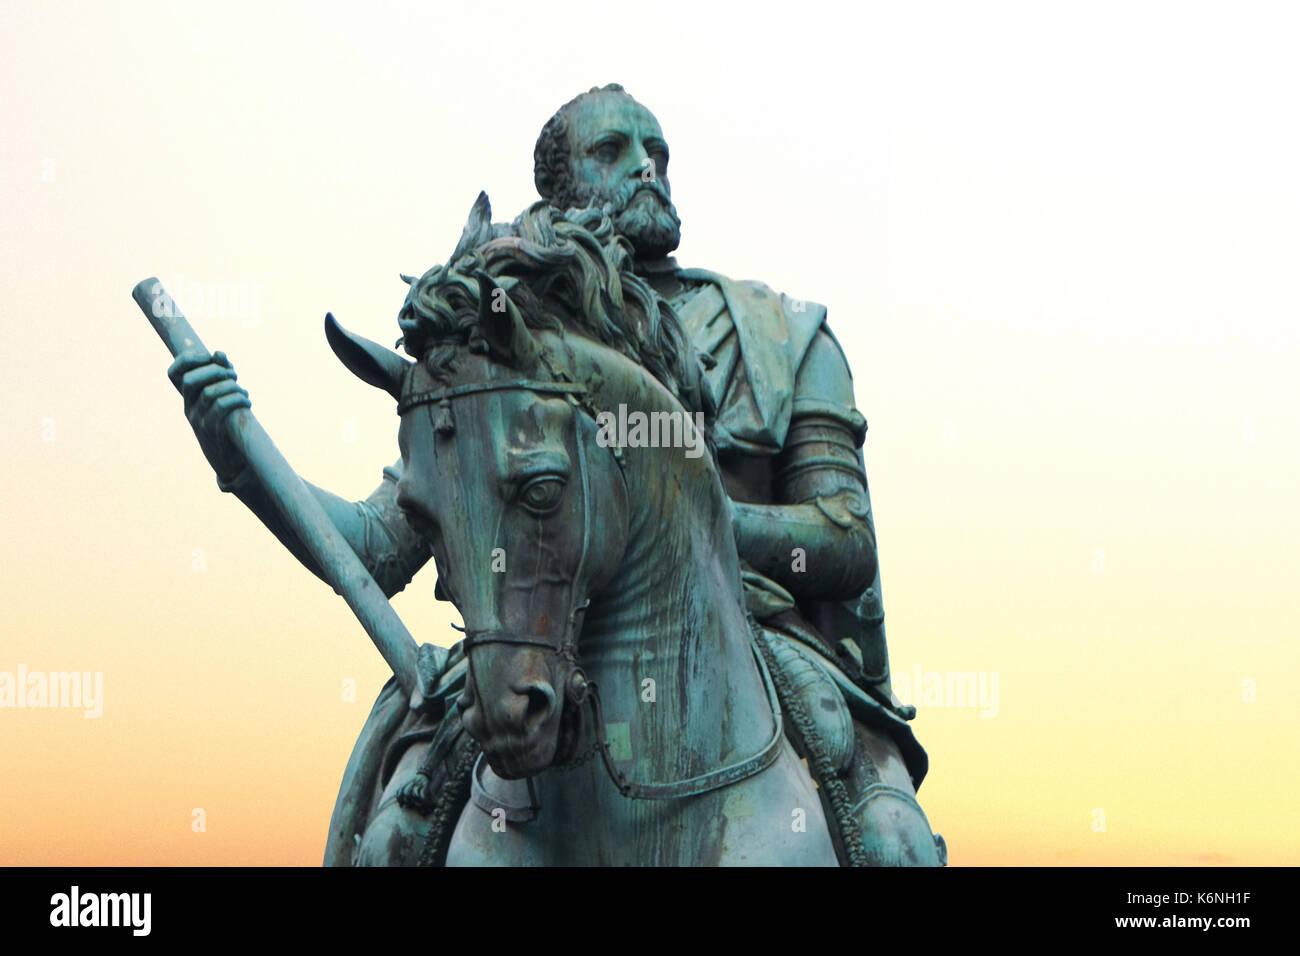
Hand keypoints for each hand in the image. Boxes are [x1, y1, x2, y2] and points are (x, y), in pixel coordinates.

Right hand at [167, 349, 250, 483]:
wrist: (230, 461)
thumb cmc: (228, 424)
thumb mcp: (222, 399)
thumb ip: (221, 377)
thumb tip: (219, 354)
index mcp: (188, 398)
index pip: (173, 373)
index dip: (188, 359)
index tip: (211, 356)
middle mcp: (189, 408)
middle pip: (190, 380)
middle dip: (215, 370)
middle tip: (233, 375)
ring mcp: (198, 420)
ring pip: (210, 393)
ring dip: (231, 386)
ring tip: (243, 391)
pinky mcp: (212, 431)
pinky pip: (222, 407)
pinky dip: (237, 399)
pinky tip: (246, 402)